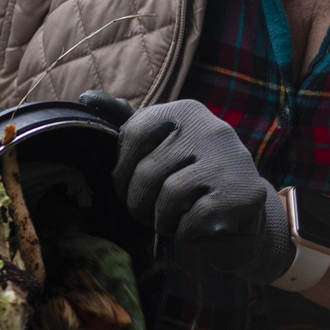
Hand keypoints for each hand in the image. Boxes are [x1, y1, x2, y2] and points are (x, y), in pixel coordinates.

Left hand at [112, 100, 293, 282]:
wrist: (241, 214)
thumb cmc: (191, 179)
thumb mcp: (163, 147)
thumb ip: (131, 125)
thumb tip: (86, 98)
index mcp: (188, 111)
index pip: (134, 132)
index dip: (122, 170)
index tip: (128, 186)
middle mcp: (213, 129)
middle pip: (149, 170)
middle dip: (138, 202)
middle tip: (145, 213)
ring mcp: (231, 161)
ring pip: (170, 195)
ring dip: (162, 219)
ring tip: (169, 221)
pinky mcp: (242, 193)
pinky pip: (194, 218)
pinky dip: (185, 232)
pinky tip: (193, 228)